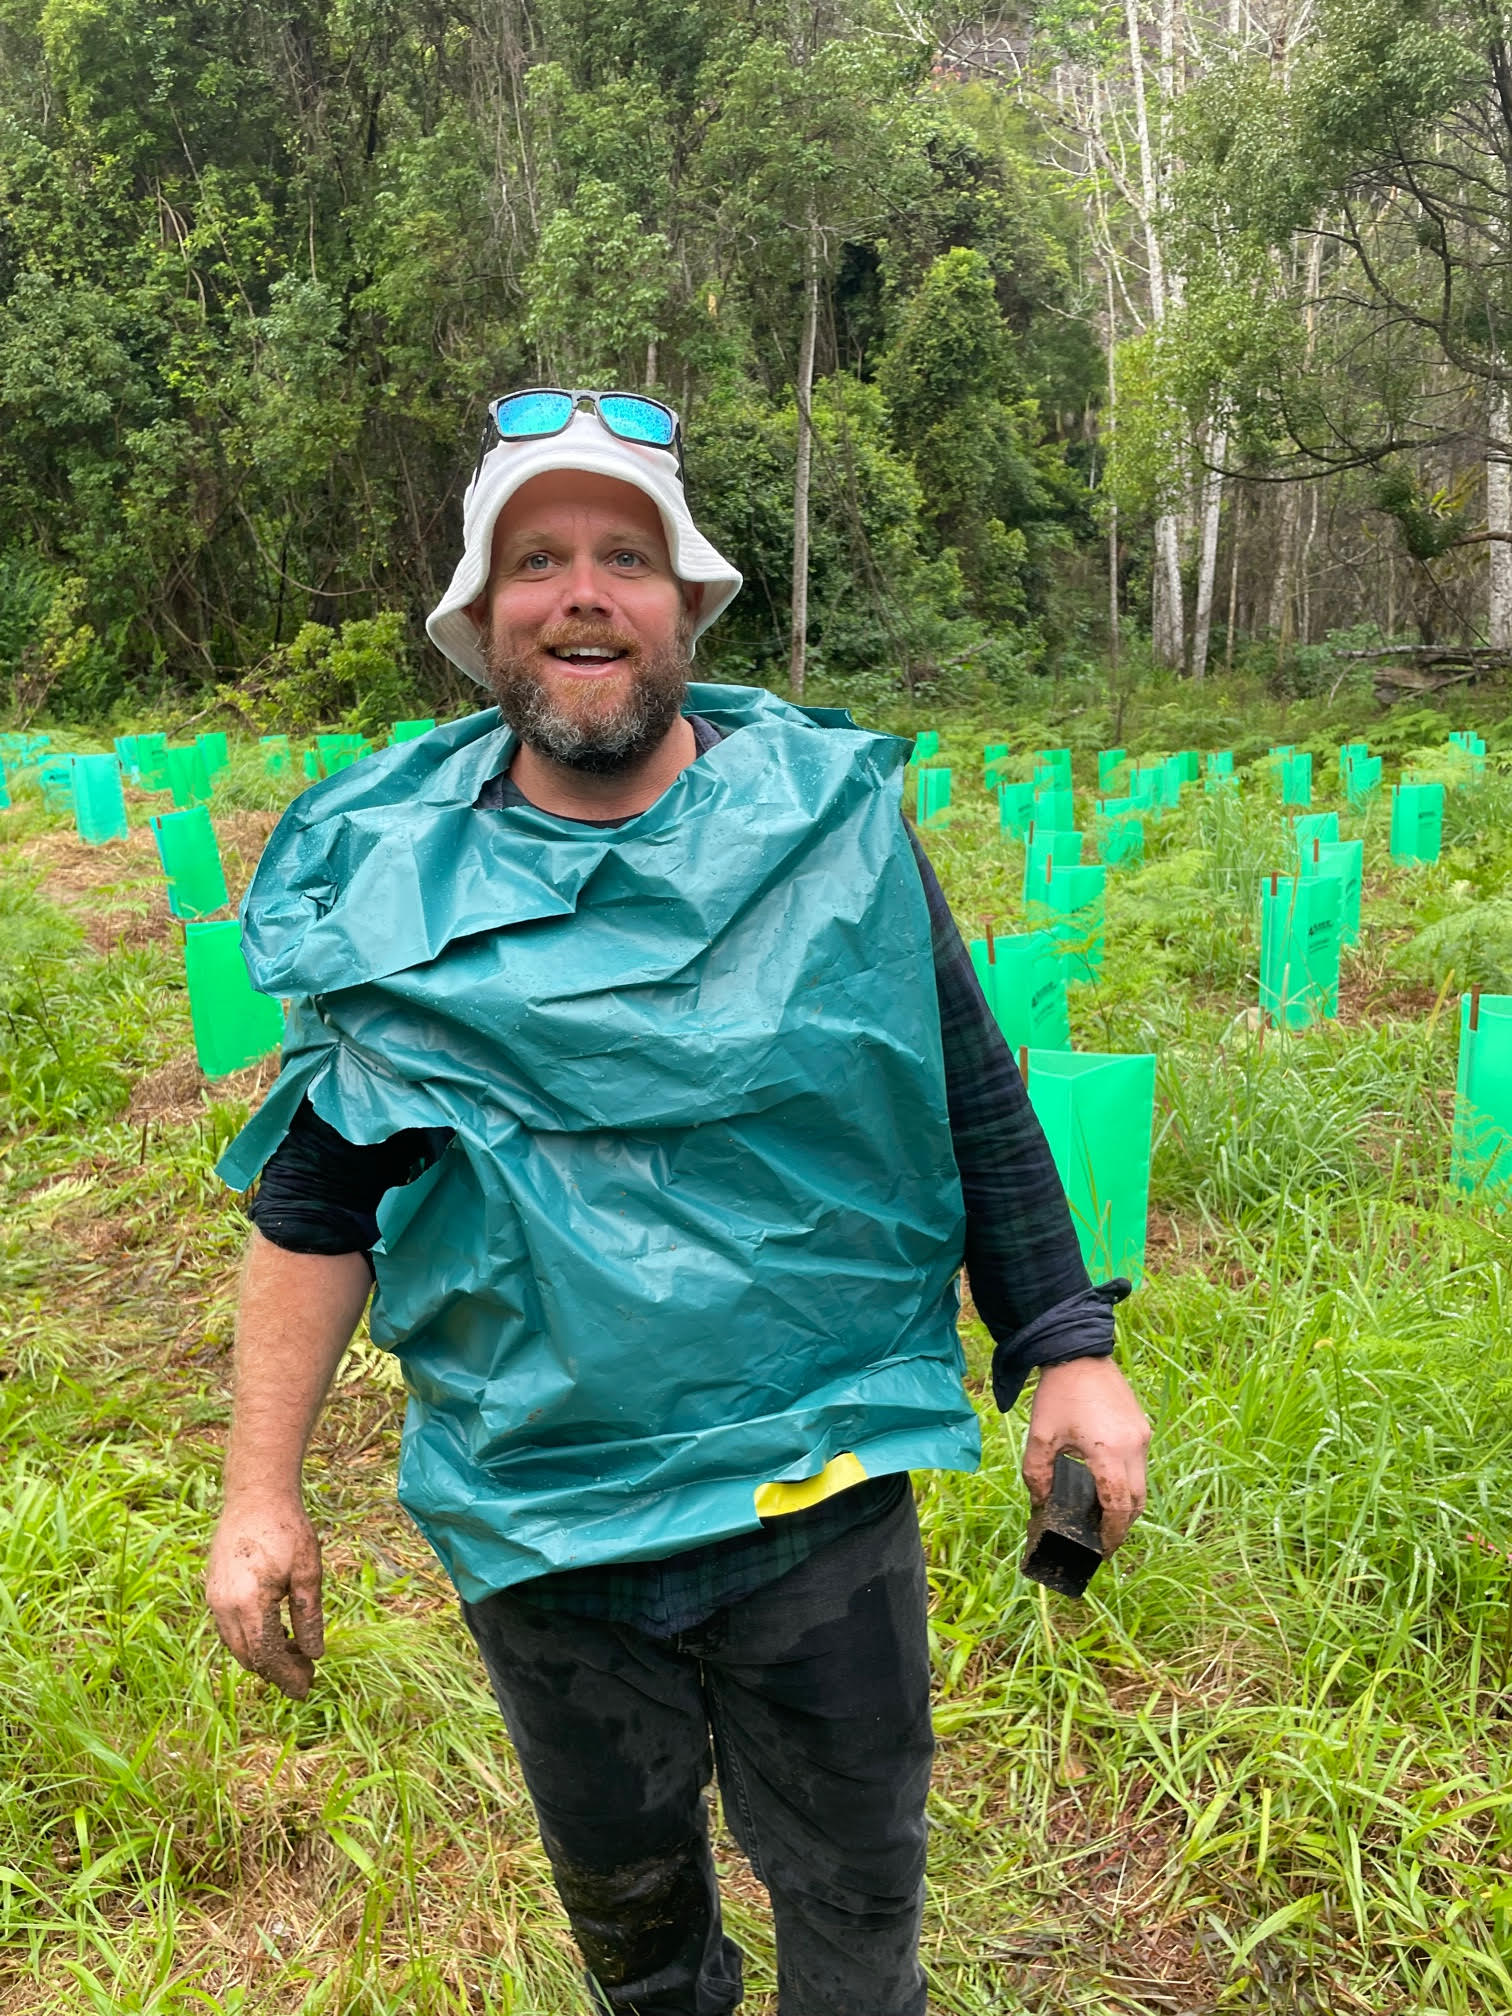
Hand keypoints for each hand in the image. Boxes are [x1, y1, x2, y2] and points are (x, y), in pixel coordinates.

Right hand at [205, 1494, 324, 1698]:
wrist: (255, 1494)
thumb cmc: (286, 1528)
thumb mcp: (308, 1572)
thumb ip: (308, 1616)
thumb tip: (315, 1654)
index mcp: (249, 1603)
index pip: (267, 1656)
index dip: (288, 1676)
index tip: (308, 1687)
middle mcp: (224, 1606)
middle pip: (248, 1656)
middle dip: (276, 1670)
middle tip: (306, 1674)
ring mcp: (214, 1598)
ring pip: (237, 1644)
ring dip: (263, 1655)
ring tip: (295, 1653)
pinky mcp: (213, 1589)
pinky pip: (231, 1627)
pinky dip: (252, 1637)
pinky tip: (276, 1631)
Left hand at [1023, 1357, 1149, 1555]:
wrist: (1077, 1351)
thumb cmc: (1058, 1393)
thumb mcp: (1040, 1436)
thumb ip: (1037, 1475)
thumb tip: (1041, 1505)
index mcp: (1109, 1451)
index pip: (1119, 1506)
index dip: (1113, 1533)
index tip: (1102, 1549)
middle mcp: (1133, 1446)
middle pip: (1137, 1501)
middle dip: (1122, 1524)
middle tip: (1102, 1538)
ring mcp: (1142, 1435)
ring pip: (1141, 1484)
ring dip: (1126, 1503)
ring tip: (1102, 1515)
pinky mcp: (1142, 1426)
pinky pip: (1139, 1464)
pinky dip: (1127, 1482)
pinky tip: (1106, 1484)